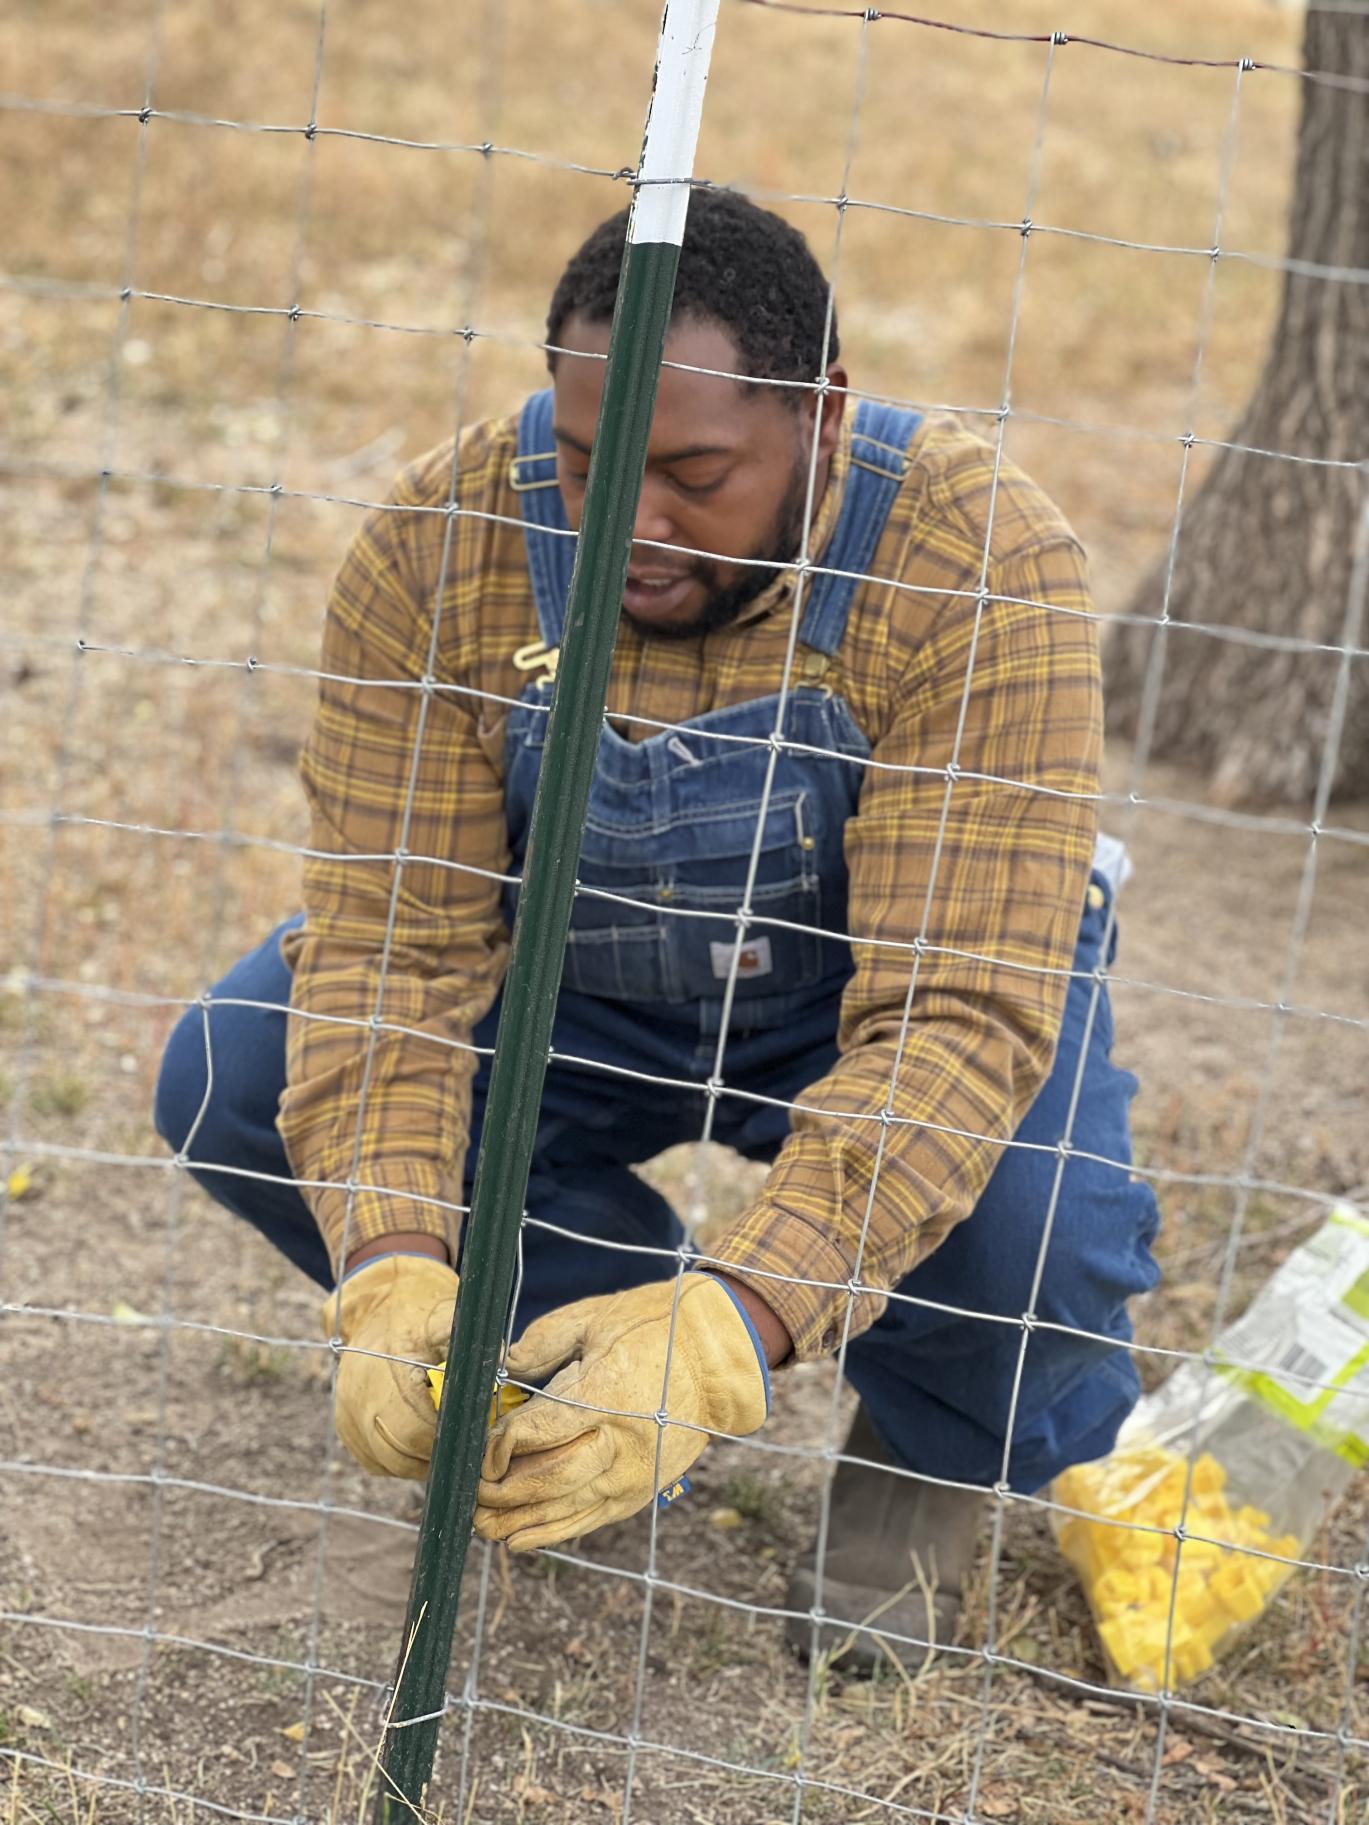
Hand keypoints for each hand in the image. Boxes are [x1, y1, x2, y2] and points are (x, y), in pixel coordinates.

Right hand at [322, 1254, 458, 1477]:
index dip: (447, 1435)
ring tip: (444, 1437)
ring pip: (387, 1461)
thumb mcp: (447, 1317)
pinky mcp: (344, 1425)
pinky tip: (419, 1438)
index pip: (416, 1428)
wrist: (378, 1307)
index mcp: (386, 1370)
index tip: (472, 1428)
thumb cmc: (418, 1313)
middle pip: (400, 1452)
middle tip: (462, 1438)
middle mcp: (360, 1396)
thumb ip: (470, 1343)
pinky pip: (374, 1460)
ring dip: (419, 1459)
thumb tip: (500, 1365)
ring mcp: (348, 1413)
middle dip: (436, 1451)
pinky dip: (399, 1459)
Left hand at [474, 1273, 768, 1550]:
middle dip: (501, 1490)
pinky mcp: (638, 1493)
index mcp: (607, 1396)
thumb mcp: (593, 1318)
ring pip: (564, 1508)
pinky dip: (550, 1533)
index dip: (501, 1444)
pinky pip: (588, 1520)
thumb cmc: (650, 1329)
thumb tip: (500, 1368)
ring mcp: (632, 1475)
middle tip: (468, 1489)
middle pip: (549, 1479)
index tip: (478, 1445)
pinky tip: (517, 1540)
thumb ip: (541, 1343)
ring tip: (478, 1523)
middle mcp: (622, 1444)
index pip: (542, 1431)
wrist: (715, 1361)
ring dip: (517, 1520)